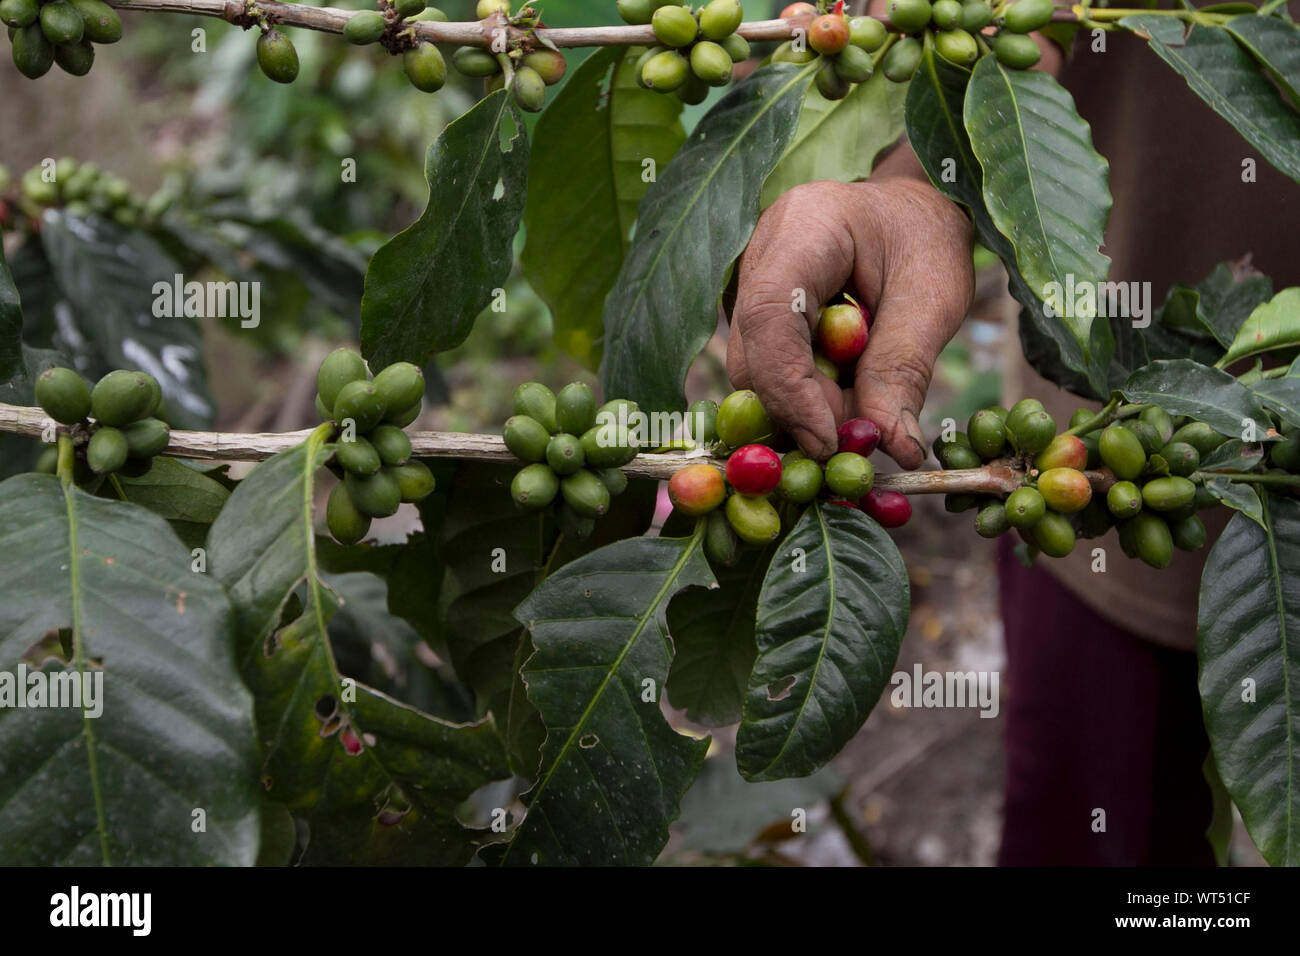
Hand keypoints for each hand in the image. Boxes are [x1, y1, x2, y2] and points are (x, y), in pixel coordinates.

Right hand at [727, 163, 974, 467]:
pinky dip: (806, 396)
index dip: (791, 388)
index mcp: (803, 228)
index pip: (770, 315)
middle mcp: (757, 255)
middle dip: (803, 410)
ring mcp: (745, 286)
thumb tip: (893, 449)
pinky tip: (846, 386)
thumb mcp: (934, 298)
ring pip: (754, 373)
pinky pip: (766, 372)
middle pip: (753, 356)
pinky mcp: (750, 316)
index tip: (829, 442)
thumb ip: (904, 370)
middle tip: (861, 436)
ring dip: (807, 407)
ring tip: (864, 404)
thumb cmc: (925, 240)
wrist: (907, 212)